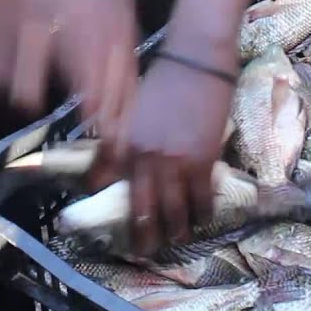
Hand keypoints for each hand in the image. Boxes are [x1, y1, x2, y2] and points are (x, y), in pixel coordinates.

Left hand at [89, 52, 235, 254]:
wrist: (197, 61)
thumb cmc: (163, 80)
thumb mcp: (132, 110)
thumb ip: (119, 141)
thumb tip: (108, 169)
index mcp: (124, 142)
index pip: (110, 182)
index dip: (107, 201)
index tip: (115, 219)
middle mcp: (145, 158)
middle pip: (143, 207)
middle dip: (144, 234)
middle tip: (145, 250)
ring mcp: (175, 162)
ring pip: (174, 209)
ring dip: (175, 229)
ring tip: (176, 239)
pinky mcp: (203, 161)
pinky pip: (201, 198)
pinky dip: (202, 212)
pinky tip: (202, 219)